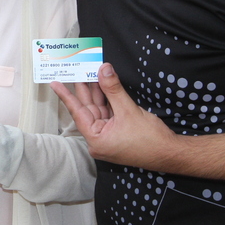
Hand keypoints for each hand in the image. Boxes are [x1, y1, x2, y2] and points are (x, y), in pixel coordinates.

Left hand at [50, 63, 176, 167]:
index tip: (55, 83)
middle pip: (88, 109)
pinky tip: (103, 84)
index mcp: (96, 139)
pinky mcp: (117, 133)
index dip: (66, 95)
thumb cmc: (150, 139)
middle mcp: (98, 139)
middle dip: (84, 89)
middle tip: (76, 70)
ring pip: (98, 109)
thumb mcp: (128, 110)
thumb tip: (103, 70)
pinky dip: (107, 99)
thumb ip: (113, 89)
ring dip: (96, 92)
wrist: (170, 154)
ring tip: (89, 72)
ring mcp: (108, 136)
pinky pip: (108, 113)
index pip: (78, 112)